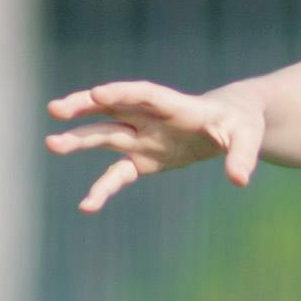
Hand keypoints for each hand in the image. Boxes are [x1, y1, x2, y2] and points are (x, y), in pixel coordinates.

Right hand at [47, 79, 261, 212]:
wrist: (233, 126)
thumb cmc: (242, 124)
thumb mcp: (248, 137)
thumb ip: (242, 156)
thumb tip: (239, 180)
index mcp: (176, 106)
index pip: (144, 94)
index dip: (122, 92)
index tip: (99, 94)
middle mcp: (152, 118)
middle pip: (112, 107)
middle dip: (85, 107)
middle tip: (56, 110)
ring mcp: (143, 138)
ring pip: (104, 134)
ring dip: (78, 139)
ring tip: (51, 144)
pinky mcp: (143, 160)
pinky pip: (117, 174)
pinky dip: (103, 189)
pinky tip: (87, 207)